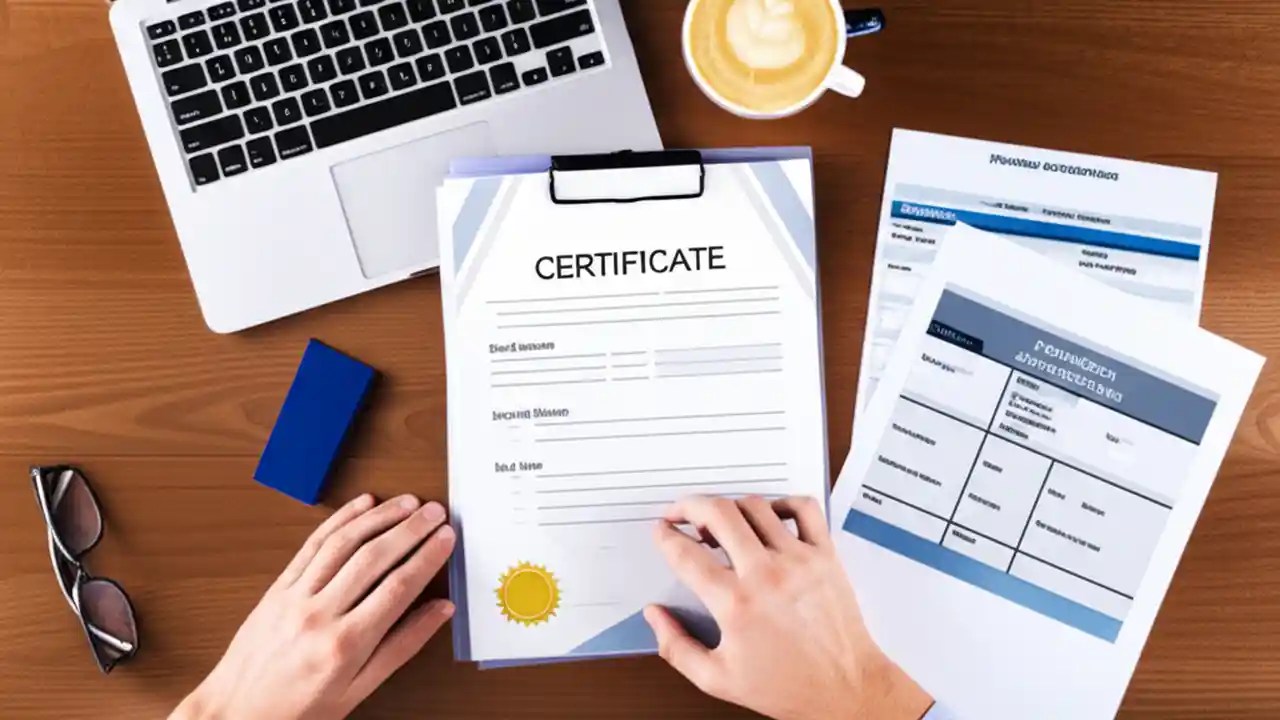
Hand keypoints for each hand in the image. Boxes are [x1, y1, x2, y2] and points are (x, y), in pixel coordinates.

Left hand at [172, 494, 456, 719]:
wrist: (236, 712)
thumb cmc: (300, 708)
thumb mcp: (360, 688)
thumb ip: (403, 645)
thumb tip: (440, 611)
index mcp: (346, 645)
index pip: (398, 588)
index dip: (427, 557)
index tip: (446, 538)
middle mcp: (319, 615)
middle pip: (374, 558)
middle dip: (410, 529)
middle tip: (436, 512)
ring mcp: (295, 597)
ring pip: (343, 543)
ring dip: (379, 517)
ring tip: (407, 503)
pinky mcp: (278, 587)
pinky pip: (312, 545)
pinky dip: (340, 520)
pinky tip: (362, 505)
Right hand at [644, 496, 931, 719]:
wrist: (845, 690)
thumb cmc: (786, 687)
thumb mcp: (717, 679)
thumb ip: (675, 646)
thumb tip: (654, 614)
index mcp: (735, 605)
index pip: (686, 554)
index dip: (666, 537)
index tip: (662, 531)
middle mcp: (766, 575)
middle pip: (718, 513)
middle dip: (689, 505)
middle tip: (681, 512)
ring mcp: (799, 561)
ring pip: (755, 506)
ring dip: (730, 506)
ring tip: (721, 522)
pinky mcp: (825, 556)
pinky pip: (803, 509)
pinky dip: (782, 502)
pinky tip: (769, 516)